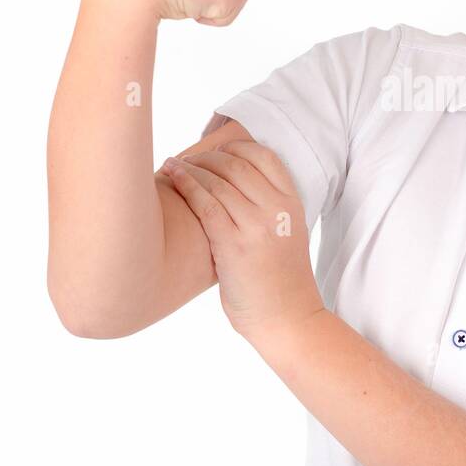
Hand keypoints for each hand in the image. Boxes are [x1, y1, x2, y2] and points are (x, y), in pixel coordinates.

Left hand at [161, 139, 322, 339]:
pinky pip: (205, 204)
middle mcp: (277, 210)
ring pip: (218, 181)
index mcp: (293, 203)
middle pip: (237, 164)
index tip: (215, 150)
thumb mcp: (286, 234)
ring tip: (173, 165)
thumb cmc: (279, 281)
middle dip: (207, 156)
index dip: (236, 146)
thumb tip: (231, 183)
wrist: (287, 319)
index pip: (265, 156)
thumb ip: (267, 207)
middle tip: (188, 158)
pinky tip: (172, 179)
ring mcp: (256, 226)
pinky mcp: (233, 245)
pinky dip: (186, 186)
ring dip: (191, 168)